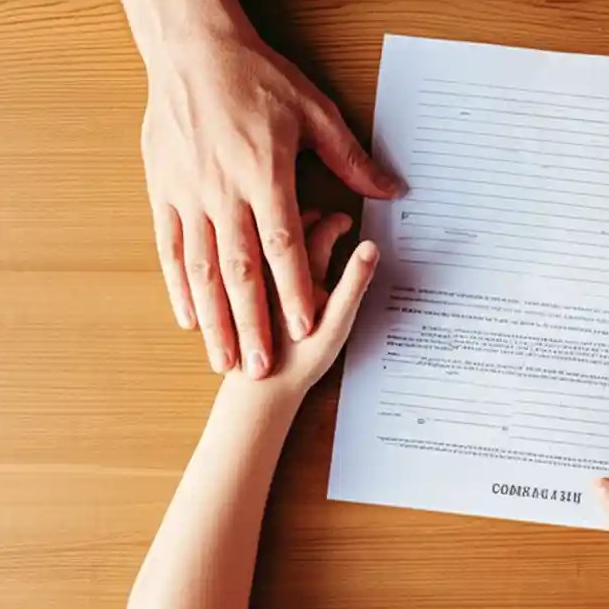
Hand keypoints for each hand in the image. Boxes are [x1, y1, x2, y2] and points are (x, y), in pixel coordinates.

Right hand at [143, 32, 399, 376]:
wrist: (191, 49)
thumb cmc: (256, 77)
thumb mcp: (315, 111)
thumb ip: (351, 157)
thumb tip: (393, 189)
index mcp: (264, 174)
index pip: (282, 246)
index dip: (294, 290)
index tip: (303, 329)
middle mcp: (223, 191)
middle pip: (239, 270)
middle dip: (251, 324)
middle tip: (259, 368)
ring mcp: (188, 194)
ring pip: (200, 268)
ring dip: (212, 318)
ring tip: (223, 358)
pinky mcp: (162, 192)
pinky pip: (169, 248)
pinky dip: (177, 287)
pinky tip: (188, 318)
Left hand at [225, 212, 378, 394]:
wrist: (257, 390)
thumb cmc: (300, 361)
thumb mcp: (337, 323)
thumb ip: (354, 283)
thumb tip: (371, 247)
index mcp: (296, 272)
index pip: (317, 232)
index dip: (336, 223)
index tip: (347, 221)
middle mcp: (270, 268)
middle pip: (286, 228)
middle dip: (309, 218)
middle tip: (325, 218)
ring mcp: (252, 278)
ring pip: (264, 237)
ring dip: (283, 229)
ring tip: (297, 227)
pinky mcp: (237, 289)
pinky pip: (247, 255)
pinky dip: (262, 246)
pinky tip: (266, 251)